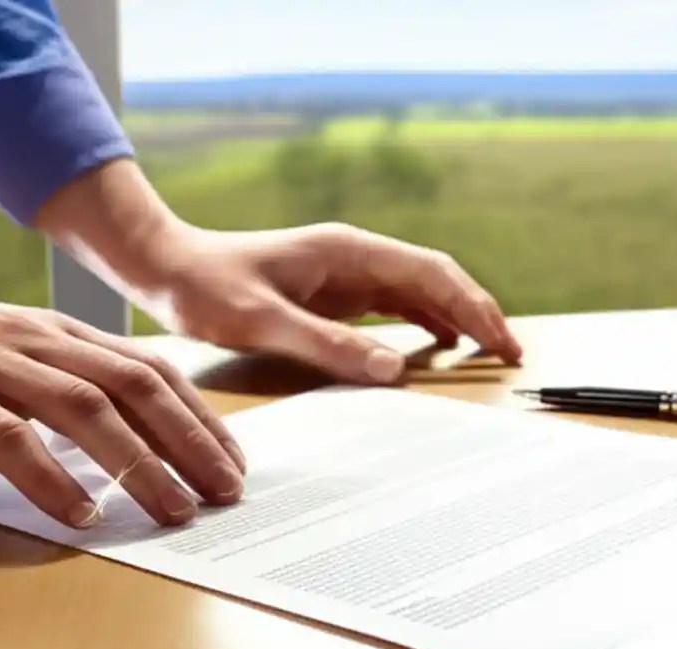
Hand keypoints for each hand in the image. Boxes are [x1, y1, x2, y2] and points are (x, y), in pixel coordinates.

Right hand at [0, 295, 244, 527]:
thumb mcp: (19, 355)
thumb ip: (75, 380)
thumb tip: (145, 433)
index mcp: (62, 332)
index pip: (153, 369)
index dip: (201, 415)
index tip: (234, 461)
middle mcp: (38, 341)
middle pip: (136, 387)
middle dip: (191, 440)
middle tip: (226, 490)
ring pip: (85, 409)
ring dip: (139, 464)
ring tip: (174, 510)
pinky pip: (7, 439)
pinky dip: (50, 478)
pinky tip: (82, 513)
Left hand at [148, 222, 523, 383]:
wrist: (166, 267)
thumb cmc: (206, 288)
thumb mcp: (263, 321)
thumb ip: (328, 344)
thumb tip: (394, 370)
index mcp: (349, 250)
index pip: (432, 273)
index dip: (474, 306)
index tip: (502, 341)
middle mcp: (356, 256)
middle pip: (438, 279)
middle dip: (479, 313)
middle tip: (510, 355)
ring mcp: (348, 273)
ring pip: (422, 290)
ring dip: (459, 317)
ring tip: (489, 352)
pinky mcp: (336, 292)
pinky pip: (397, 304)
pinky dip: (427, 322)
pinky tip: (441, 344)